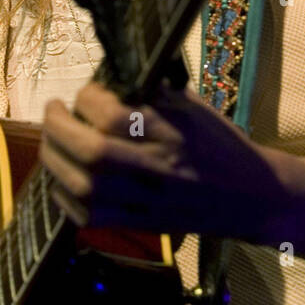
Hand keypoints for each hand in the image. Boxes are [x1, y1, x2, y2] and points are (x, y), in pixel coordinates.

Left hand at [39, 79, 285, 241]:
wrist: (252, 195)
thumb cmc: (219, 143)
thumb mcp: (193, 107)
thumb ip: (150, 93)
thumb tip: (103, 79)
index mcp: (175, 132)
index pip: (115, 114)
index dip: (88, 98)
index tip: (86, 92)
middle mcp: (160, 168)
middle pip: (92, 152)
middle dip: (59, 127)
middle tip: (54, 110)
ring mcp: (150, 202)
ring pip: (84, 187)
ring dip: (55, 160)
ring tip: (52, 141)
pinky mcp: (144, 225)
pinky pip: (91, 218)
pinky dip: (65, 197)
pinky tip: (63, 178)